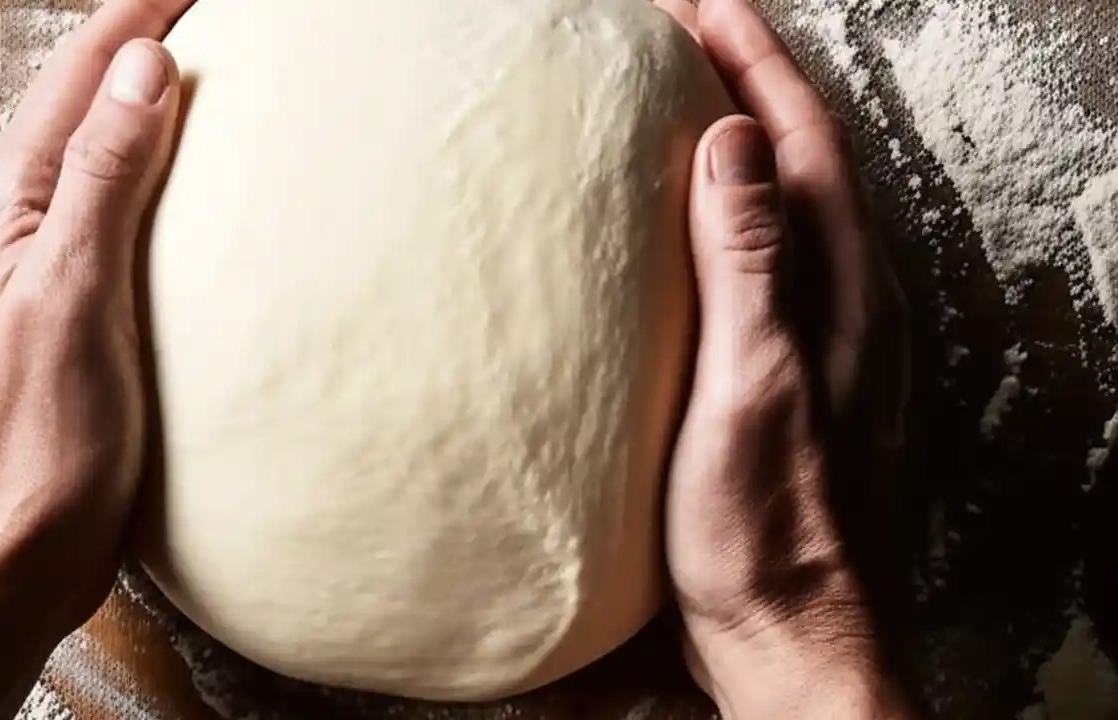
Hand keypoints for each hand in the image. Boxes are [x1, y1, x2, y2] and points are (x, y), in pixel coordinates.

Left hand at [0, 2, 188, 716]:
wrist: (10, 546)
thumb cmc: (39, 435)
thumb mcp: (76, 293)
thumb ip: (106, 177)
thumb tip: (145, 67)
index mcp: (12, 204)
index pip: (79, 75)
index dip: (136, 16)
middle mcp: (20, 221)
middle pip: (80, 98)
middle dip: (136, 40)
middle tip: (201, 13)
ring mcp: (44, 264)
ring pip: (95, 151)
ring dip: (141, 100)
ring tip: (196, 71)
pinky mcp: (75, 307)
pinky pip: (114, 210)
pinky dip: (153, 173)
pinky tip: (182, 186)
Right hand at [655, 0, 910, 716]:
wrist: (791, 632)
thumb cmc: (771, 529)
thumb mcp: (753, 389)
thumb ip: (752, 266)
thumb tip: (734, 143)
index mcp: (841, 292)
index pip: (801, 142)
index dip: (754, 63)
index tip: (699, 6)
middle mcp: (840, 303)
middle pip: (799, 158)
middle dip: (746, 80)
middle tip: (681, 32)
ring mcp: (813, 338)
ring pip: (780, 206)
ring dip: (736, 140)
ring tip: (679, 100)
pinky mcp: (777, 374)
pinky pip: (757, 260)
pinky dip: (720, 213)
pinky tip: (678, 226)